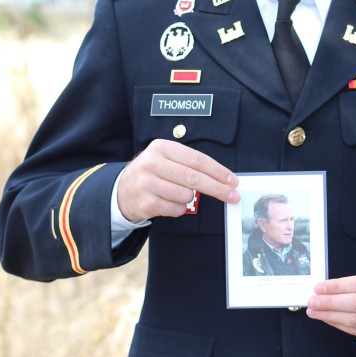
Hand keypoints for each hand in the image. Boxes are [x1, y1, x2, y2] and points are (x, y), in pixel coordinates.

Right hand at [117, 139, 238, 222]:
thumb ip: (190, 163)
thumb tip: (223, 178)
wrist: (122, 189)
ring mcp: (148, 184)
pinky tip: (168, 201)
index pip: (197, 160)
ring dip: (189, 198)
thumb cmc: (153, 172)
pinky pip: (177, 209)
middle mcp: (153, 163)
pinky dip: (178, 208)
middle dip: (218, 188)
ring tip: (176, 193)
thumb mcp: (166, 158)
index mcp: (162, 148)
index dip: (218, 171)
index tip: (232, 180)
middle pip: (194, 178)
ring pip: (186, 196)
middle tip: (233, 195)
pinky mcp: (147, 203)